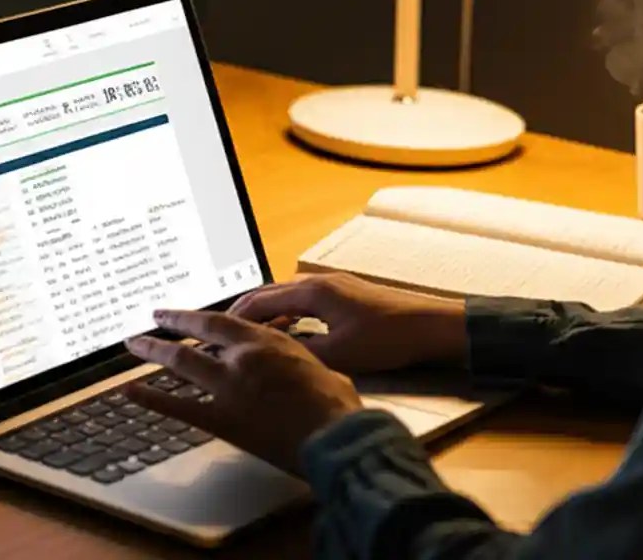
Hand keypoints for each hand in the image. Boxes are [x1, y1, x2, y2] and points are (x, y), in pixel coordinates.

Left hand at [124, 310, 361, 474]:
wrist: (335, 437)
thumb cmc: (336, 405)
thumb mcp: (317, 367)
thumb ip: (294, 361)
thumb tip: (292, 366)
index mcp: (267, 341)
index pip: (220, 322)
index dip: (194, 316)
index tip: (177, 314)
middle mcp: (242, 357)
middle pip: (194, 337)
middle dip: (168, 330)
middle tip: (149, 324)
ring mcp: (228, 388)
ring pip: (180, 364)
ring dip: (153, 353)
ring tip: (135, 345)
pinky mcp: (222, 420)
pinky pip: (177, 407)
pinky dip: (151, 398)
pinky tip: (130, 392)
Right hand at [229, 273, 467, 374]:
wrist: (432, 326)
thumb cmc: (389, 338)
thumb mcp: (338, 355)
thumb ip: (299, 355)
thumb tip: (268, 360)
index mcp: (312, 292)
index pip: (257, 301)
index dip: (230, 319)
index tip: (210, 333)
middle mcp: (318, 283)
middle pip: (267, 293)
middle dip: (240, 313)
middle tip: (217, 333)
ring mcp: (332, 286)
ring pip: (284, 296)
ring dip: (263, 314)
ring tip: (244, 335)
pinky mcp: (344, 295)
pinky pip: (301, 301)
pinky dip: (284, 314)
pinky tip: (284, 332)